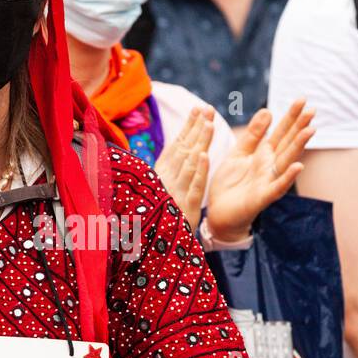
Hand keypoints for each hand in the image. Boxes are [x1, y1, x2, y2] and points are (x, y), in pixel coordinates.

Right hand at [154, 105, 213, 228]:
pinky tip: (204, 156)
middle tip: (208, 108)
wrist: (148, 249)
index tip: (198, 110)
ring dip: (199, 143)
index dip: (188, 127)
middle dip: (196, 128)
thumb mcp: (155, 193)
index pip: (176, 146)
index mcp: (160, 175)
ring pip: (189, 164)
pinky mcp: (184, 209)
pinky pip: (193, 187)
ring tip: (209, 124)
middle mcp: (166, 180)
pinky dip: (198, 171)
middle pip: (184, 150)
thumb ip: (162, 174)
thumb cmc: (152, 219)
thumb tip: (174, 156)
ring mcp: (175, 193)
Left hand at [205, 100, 314, 242]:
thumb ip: (253, 135)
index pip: (281, 132)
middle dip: (299, 127)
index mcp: (264, 155)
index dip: (291, 117)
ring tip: (310, 130)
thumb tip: (268, 111)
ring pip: (286, 161)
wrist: (219, 213)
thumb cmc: (230, 185)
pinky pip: (277, 187)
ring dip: (298, 146)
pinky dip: (288, 177)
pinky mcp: (262, 197)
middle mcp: (271, 166)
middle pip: (287, 143)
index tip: (302, 100)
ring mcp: (268, 181)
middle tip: (312, 110)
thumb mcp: (239, 154)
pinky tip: (299, 166)